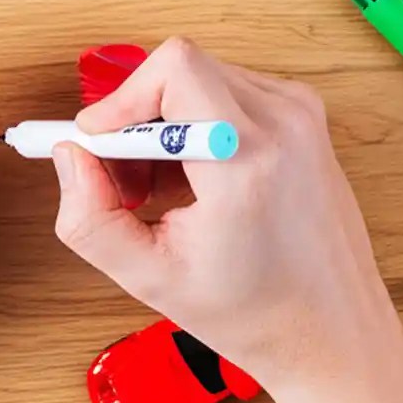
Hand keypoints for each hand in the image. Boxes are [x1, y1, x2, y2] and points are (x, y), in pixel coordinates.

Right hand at [52, 38, 402, 402]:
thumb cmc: (255, 313)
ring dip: (165, 122)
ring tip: (160, 188)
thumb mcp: (150, 278)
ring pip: (202, 78)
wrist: (334, 334)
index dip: (120, 99)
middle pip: (181, 68)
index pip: (175, 68)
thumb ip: (90, 217)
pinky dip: (197, 125)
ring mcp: (302, 115)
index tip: (95, 140)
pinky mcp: (306, 117)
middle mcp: (284, 123)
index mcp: (247, 160)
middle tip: (122, 177)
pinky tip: (194, 180)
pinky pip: (230, 91)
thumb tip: (68, 154)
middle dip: (135, 116)